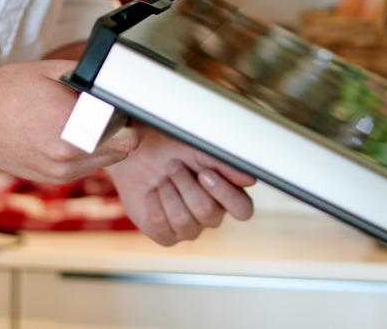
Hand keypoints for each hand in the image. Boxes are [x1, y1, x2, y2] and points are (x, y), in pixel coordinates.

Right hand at [0, 60, 136, 183]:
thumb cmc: (8, 90)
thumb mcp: (54, 71)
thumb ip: (91, 82)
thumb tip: (116, 89)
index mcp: (70, 126)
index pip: (128, 137)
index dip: (129, 120)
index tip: (122, 109)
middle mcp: (65, 155)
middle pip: (121, 151)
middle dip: (117, 132)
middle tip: (102, 113)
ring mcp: (57, 171)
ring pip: (104, 162)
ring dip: (102, 145)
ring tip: (80, 123)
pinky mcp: (51, 179)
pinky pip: (84, 168)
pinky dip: (84, 154)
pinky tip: (65, 135)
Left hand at [105, 124, 255, 245]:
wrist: (137, 156)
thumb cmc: (171, 149)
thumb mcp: (199, 150)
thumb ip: (225, 165)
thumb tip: (250, 180)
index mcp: (227, 195)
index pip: (242, 209)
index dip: (224, 193)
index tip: (204, 173)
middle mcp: (212, 215)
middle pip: (207, 211)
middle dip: (185, 184)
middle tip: (173, 165)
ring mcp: (190, 229)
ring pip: (183, 219)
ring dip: (168, 191)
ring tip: (162, 178)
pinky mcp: (166, 236)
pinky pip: (161, 225)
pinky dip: (152, 202)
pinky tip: (152, 193)